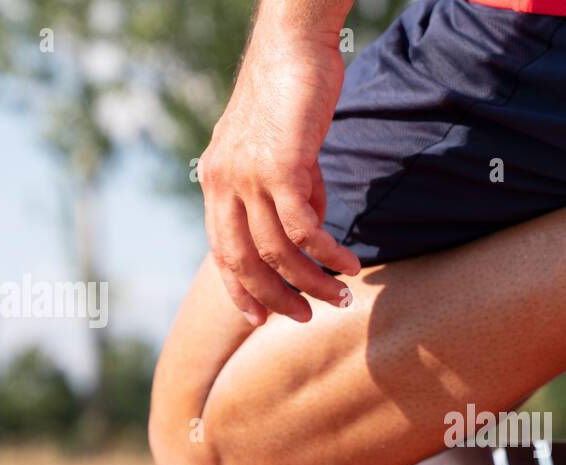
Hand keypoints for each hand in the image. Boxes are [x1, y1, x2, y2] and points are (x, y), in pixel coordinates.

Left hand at [199, 34, 359, 323]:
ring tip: (342, 294)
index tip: (263, 317)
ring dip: (312, 281)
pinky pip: (305, 229)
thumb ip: (287, 188)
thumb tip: (310, 228)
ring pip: (279, 251)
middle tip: (307, 316)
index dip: (241, 289)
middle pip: (245, 261)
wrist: (292, 46)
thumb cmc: (289, 92)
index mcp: (217, 180)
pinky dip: (327, 253)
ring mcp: (249, 176)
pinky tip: (347, 263)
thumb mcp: (278, 148)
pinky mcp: (281, 168)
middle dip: (277, 297)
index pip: (221, 250)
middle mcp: (224, 182)